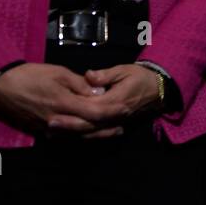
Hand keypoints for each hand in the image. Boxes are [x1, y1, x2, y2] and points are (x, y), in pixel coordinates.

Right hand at [0, 63, 114, 136]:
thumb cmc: (30, 75)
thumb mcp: (58, 73)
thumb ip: (80, 84)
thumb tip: (99, 93)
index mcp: (64, 104)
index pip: (94, 112)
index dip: (111, 112)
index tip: (126, 108)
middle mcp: (57, 121)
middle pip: (87, 128)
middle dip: (106, 127)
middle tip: (123, 125)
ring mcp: (48, 128)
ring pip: (76, 135)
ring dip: (95, 134)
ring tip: (111, 130)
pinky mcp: (40, 130)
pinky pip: (64, 136)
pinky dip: (79, 134)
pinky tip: (87, 131)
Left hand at [39, 64, 162, 137]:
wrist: (157, 90)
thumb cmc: (139, 77)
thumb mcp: (124, 70)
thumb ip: (105, 75)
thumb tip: (89, 76)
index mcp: (115, 101)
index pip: (92, 109)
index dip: (74, 112)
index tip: (56, 111)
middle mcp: (114, 116)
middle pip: (88, 125)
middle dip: (68, 125)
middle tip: (49, 123)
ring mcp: (114, 122)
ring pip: (91, 132)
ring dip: (72, 132)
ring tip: (53, 130)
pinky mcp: (113, 124)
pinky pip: (96, 132)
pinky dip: (81, 134)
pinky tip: (67, 133)